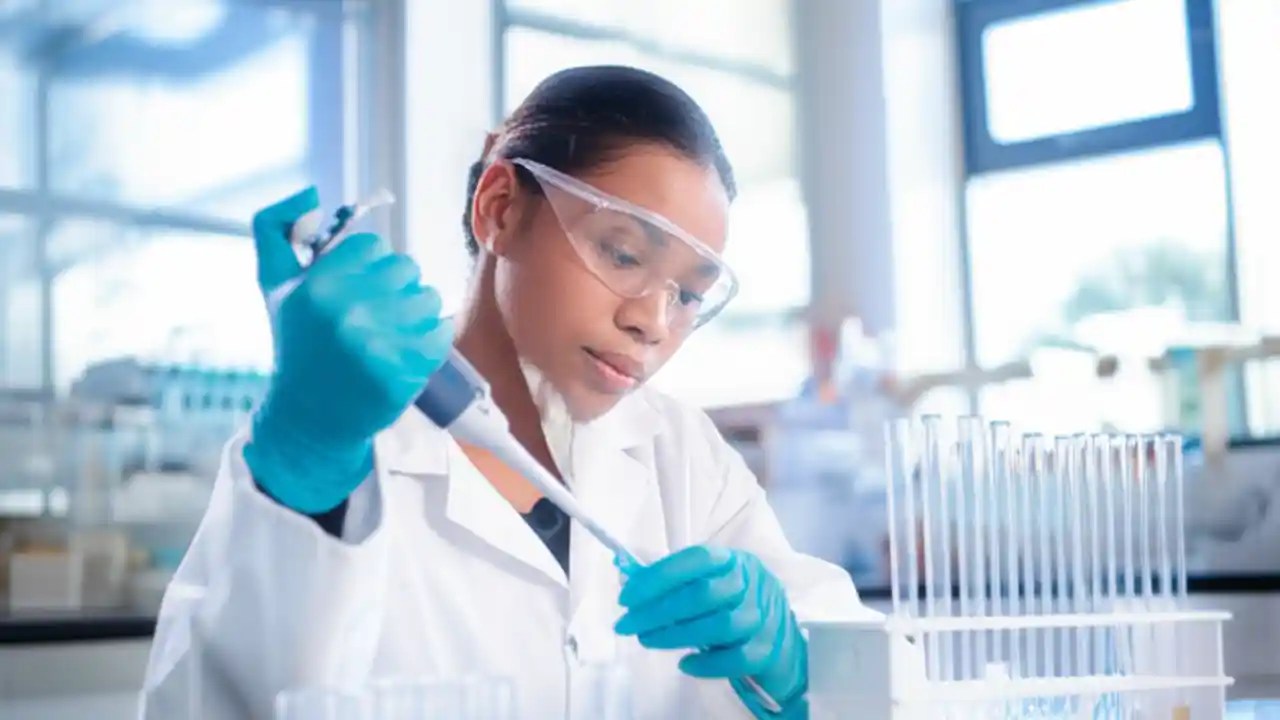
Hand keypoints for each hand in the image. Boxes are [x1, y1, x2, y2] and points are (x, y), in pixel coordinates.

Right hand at [243, 187, 452, 512]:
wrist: (308, 418)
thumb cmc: (296, 346)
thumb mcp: (273, 285)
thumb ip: (275, 227)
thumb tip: (310, 193)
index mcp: (318, 285)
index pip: (373, 246)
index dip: (366, 267)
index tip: (353, 290)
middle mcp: (349, 310)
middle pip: (405, 268)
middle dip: (393, 288)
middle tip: (373, 314)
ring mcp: (380, 342)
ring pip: (427, 297)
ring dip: (414, 313)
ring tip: (389, 334)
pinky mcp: (407, 370)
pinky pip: (441, 330)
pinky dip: (430, 338)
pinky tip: (405, 350)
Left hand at [614, 546, 806, 715]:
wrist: (782, 638)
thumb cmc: (735, 604)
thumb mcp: (713, 581)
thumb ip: (679, 581)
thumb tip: (631, 583)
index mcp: (734, 560)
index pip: (696, 559)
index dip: (658, 576)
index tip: (627, 597)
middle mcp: (752, 584)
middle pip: (702, 594)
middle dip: (656, 610)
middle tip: (626, 624)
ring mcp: (762, 617)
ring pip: (719, 626)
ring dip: (674, 635)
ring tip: (646, 640)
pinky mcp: (766, 650)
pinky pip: (735, 659)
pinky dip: (707, 664)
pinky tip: (684, 664)